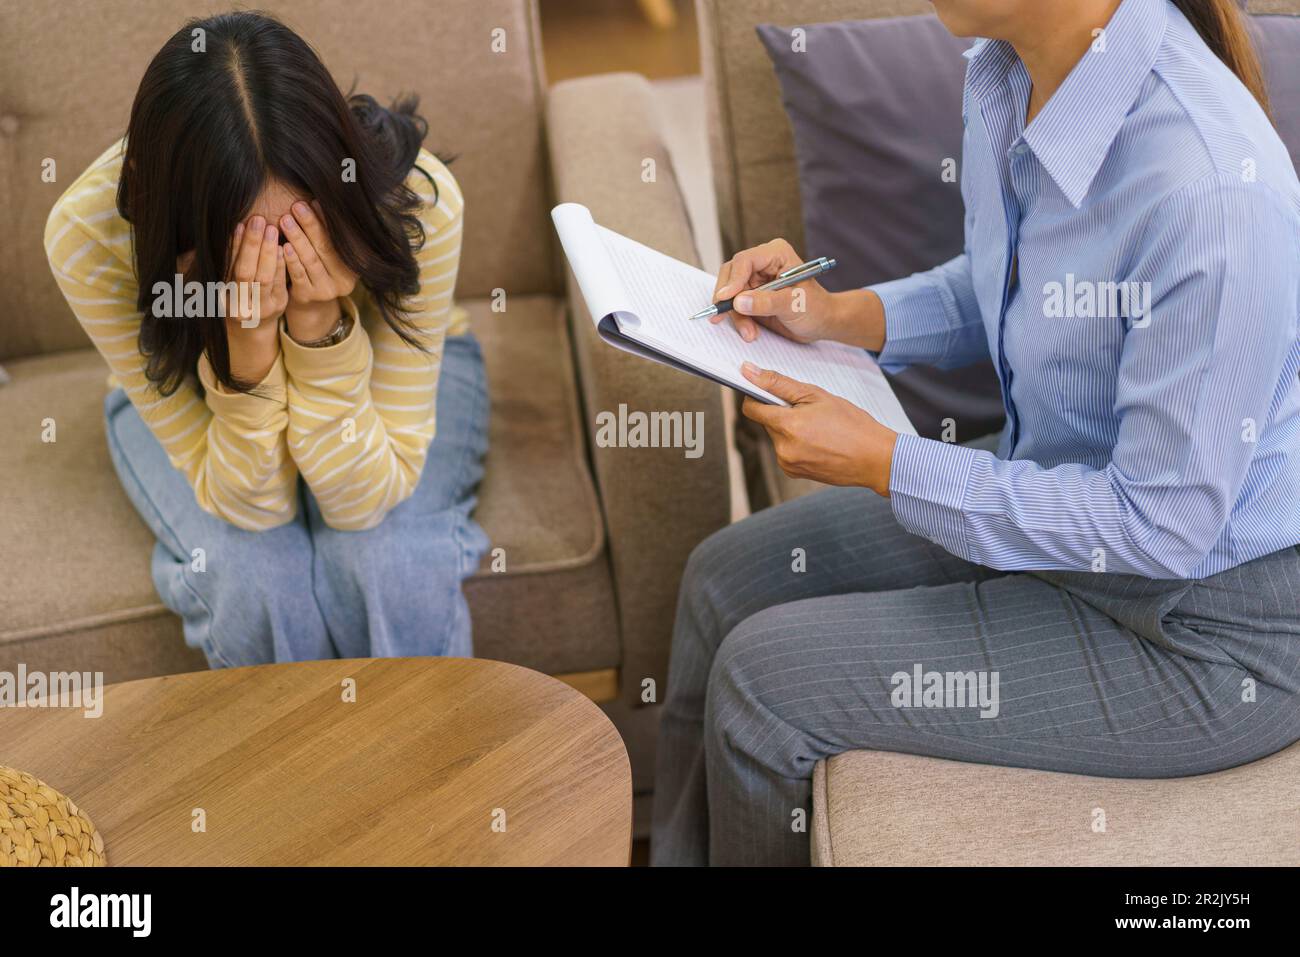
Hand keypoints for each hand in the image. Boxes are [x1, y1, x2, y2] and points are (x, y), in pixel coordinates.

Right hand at [184, 217, 286, 385]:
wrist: (251, 328)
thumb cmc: (228, 301)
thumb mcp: (211, 290)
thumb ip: (200, 270)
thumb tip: (185, 251)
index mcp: (221, 300)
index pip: (227, 270)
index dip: (233, 247)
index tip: (238, 225)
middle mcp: (240, 307)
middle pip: (246, 273)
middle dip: (252, 245)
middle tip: (258, 220)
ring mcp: (261, 308)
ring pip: (265, 277)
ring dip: (268, 251)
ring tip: (271, 229)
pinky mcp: (279, 305)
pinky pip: (281, 282)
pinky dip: (281, 264)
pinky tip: (282, 246)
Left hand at [280, 200, 357, 341]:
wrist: (310, 300)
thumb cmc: (319, 266)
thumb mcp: (328, 251)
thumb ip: (326, 231)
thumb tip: (317, 200)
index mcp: (354, 267)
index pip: (339, 240)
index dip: (325, 221)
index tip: (313, 202)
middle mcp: (344, 282)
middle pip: (325, 248)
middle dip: (310, 226)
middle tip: (297, 207)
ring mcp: (327, 291)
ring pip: (311, 260)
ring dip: (298, 238)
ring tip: (286, 220)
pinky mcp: (309, 297)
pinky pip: (298, 275)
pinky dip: (291, 260)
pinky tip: (284, 246)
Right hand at [711, 238, 837, 342]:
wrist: (821, 323)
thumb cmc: (816, 309)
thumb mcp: (794, 304)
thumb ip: (767, 302)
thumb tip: (739, 302)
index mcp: (776, 254)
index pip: (745, 261)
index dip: (733, 279)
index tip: (725, 299)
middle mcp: (762, 263)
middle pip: (731, 275)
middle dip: (729, 299)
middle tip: (722, 316)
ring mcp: (755, 280)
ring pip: (730, 294)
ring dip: (736, 315)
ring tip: (750, 333)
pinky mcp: (751, 296)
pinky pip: (735, 306)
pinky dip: (739, 320)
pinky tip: (750, 331)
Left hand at [739, 362, 897, 495]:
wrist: (874, 458)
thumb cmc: (852, 424)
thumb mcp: (817, 395)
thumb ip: (779, 384)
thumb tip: (749, 372)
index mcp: (787, 426)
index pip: (752, 408)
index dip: (757, 396)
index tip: (768, 391)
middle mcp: (783, 448)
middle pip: (767, 422)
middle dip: (782, 412)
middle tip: (810, 410)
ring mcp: (787, 463)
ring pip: (777, 436)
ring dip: (790, 428)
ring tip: (818, 428)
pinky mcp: (794, 473)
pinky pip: (786, 451)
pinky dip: (796, 444)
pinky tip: (818, 442)